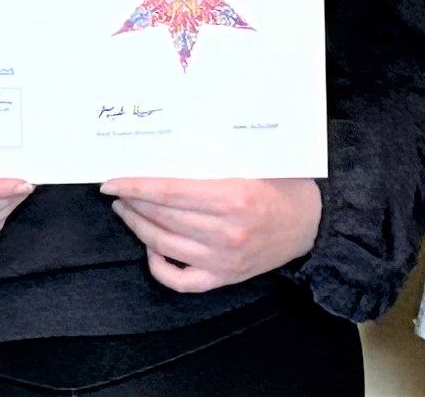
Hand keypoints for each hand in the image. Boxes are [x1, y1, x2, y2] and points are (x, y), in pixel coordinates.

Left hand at [102, 176, 321, 292]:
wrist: (312, 224)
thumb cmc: (283, 185)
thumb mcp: (256, 160)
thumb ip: (217, 156)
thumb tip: (168, 144)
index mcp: (232, 196)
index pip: (169, 191)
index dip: (136, 186)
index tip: (112, 181)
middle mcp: (225, 231)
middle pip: (162, 217)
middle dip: (132, 202)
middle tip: (117, 190)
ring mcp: (223, 259)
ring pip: (164, 245)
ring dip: (138, 227)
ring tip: (126, 211)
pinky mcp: (225, 277)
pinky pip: (181, 280)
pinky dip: (159, 266)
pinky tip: (151, 248)